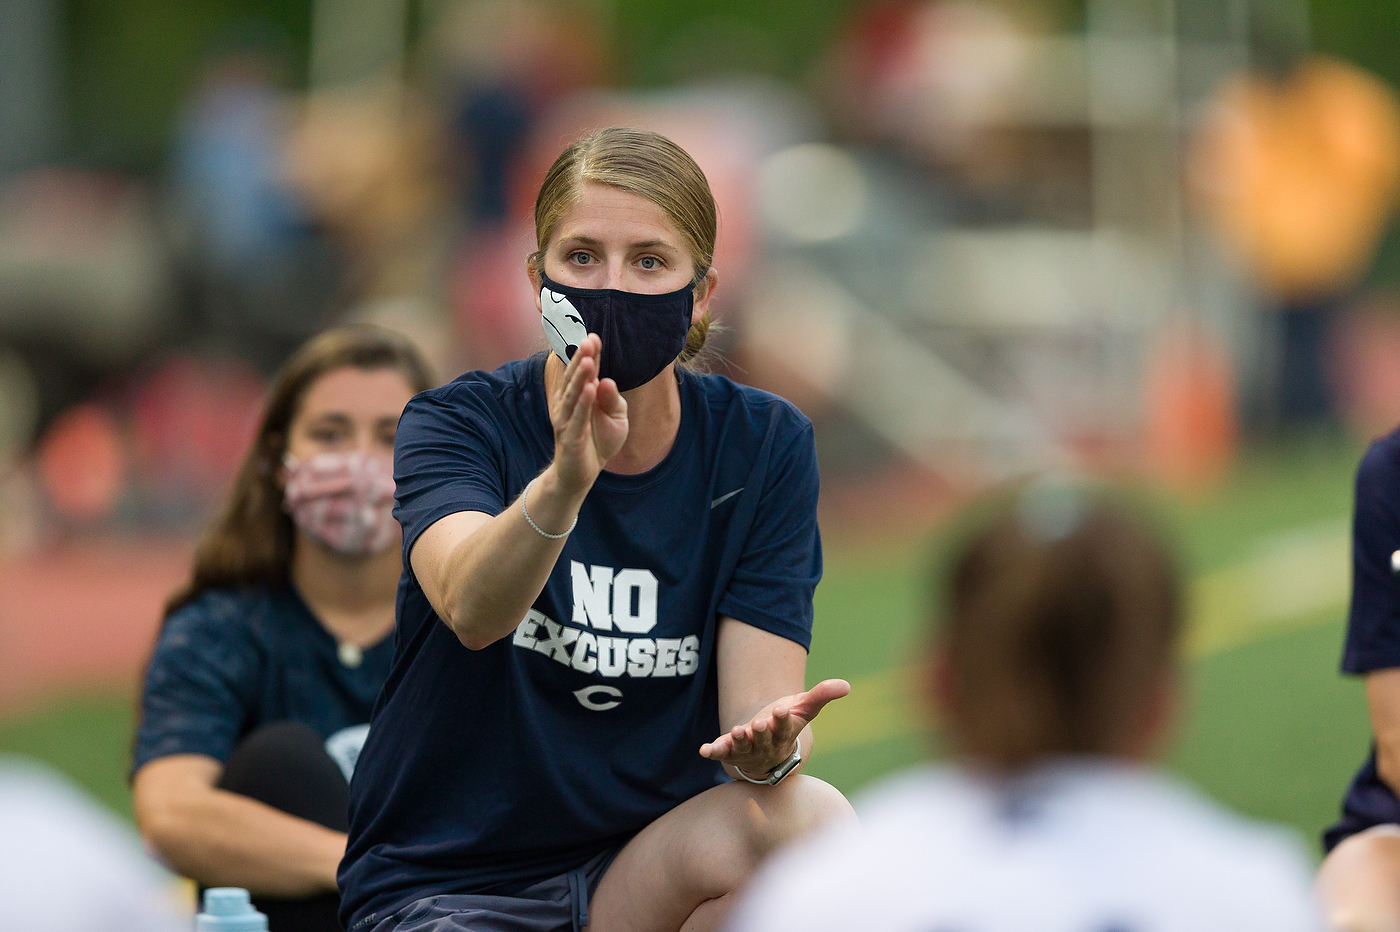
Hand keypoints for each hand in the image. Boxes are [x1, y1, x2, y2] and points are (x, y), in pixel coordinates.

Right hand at [549, 334, 627, 494]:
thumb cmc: (599, 441)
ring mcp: (566, 420)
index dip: (590, 354)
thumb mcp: (616, 417)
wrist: (583, 473)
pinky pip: (577, 418)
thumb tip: (607, 380)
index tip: (595, 336)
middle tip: (589, 339)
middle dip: (582, 358)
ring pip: (574, 395)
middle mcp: (568, 404)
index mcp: (580, 395)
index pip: (586, 371)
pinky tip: (590, 389)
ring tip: (587, 360)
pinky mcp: (570, 437)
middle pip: (576, 378)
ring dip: (580, 377)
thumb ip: (613, 399)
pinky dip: (583, 404)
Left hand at [699, 679, 850, 775]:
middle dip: (762, 732)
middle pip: (765, 739)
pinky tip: (704, 749)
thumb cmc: (786, 725)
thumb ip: (821, 696)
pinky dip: (714, 752)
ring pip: (744, 747)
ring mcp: (748, 749)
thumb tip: (846, 685)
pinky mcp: (730, 751)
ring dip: (740, 740)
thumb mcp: (803, 708)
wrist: (767, 750)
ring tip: (737, 731)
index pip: (785, 727)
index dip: (782, 720)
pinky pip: (722, 753)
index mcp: (784, 733)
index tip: (780, 710)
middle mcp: (767, 744)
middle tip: (758, 723)